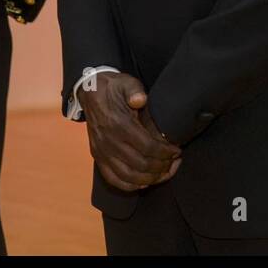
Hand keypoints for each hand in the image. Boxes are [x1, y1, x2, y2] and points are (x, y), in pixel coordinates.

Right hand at [81, 72, 180, 190]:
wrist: (90, 93)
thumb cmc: (113, 88)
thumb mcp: (126, 82)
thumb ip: (134, 90)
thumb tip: (140, 99)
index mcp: (119, 124)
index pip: (147, 147)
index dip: (165, 152)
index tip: (177, 151)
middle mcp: (109, 142)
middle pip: (141, 165)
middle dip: (162, 167)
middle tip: (174, 162)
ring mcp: (102, 152)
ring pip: (128, 177)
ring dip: (149, 179)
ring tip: (163, 173)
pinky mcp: (97, 157)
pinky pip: (113, 179)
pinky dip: (130, 185)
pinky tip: (144, 181)